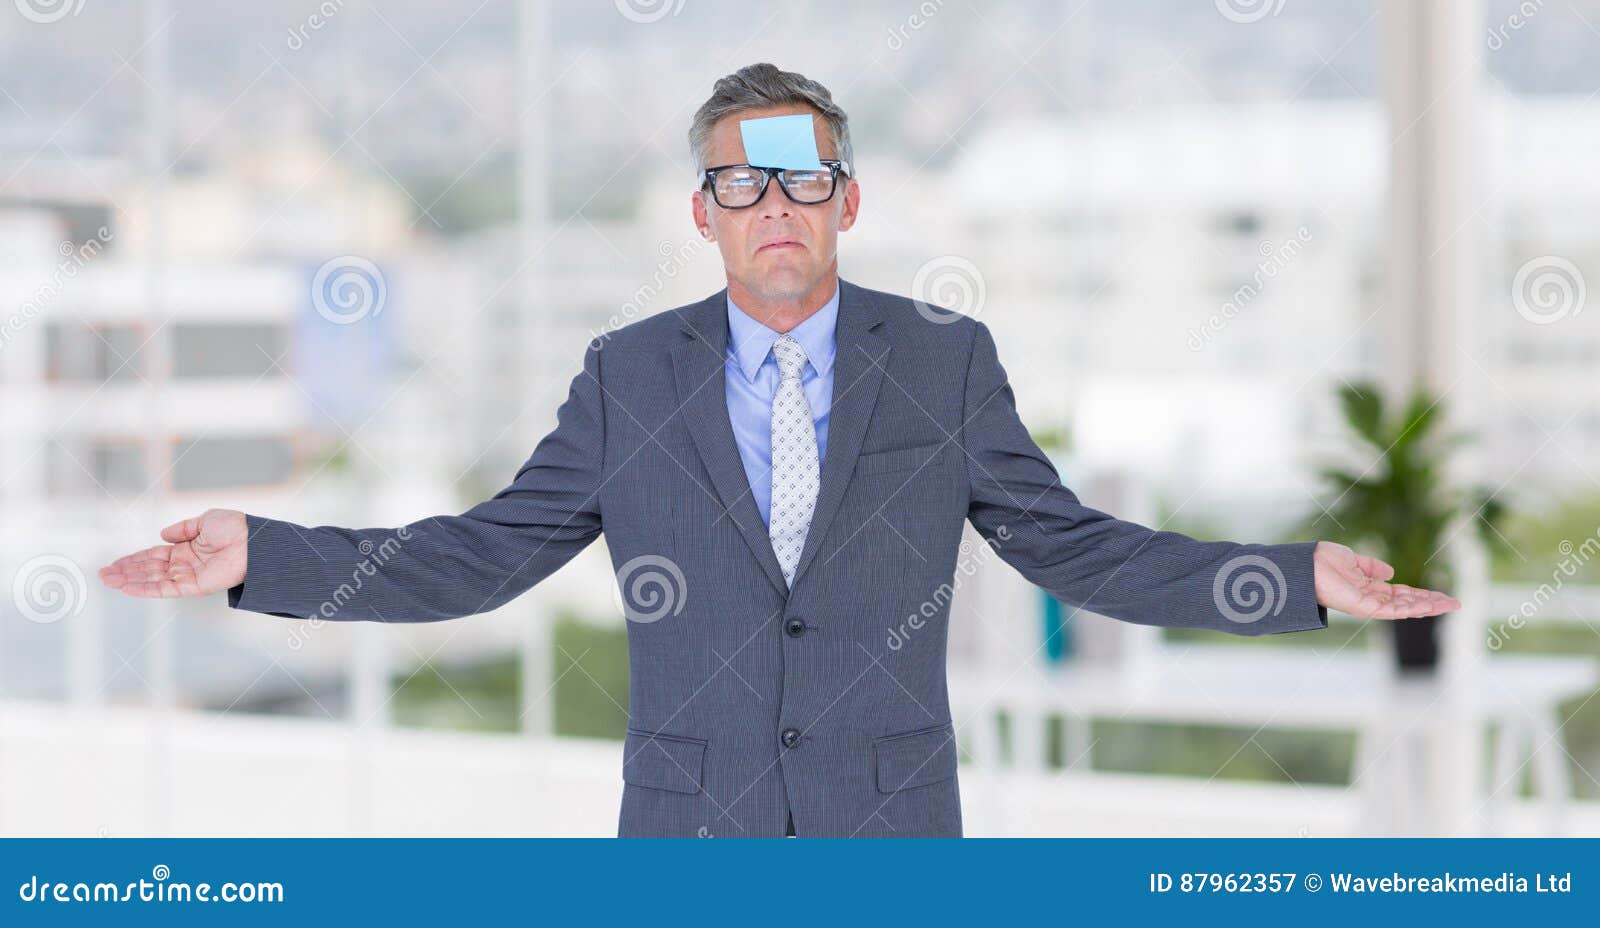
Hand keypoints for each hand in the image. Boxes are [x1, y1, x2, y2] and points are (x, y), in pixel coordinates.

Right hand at [99, 508, 248, 598]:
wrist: (254, 540)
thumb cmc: (235, 528)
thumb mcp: (205, 521)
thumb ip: (183, 529)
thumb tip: (163, 535)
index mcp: (187, 549)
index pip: (154, 556)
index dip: (134, 559)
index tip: (115, 563)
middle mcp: (186, 564)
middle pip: (149, 570)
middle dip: (125, 572)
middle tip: (103, 574)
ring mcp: (189, 576)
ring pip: (153, 580)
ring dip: (129, 581)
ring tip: (107, 580)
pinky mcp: (195, 586)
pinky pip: (165, 589)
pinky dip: (146, 589)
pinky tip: (127, 587)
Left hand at [1312, 540, 1460, 618]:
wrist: (1304, 565)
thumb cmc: (1322, 561)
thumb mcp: (1353, 561)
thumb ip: (1371, 567)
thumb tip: (1391, 572)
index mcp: (1369, 588)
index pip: (1402, 594)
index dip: (1423, 594)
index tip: (1443, 595)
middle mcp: (1371, 598)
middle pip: (1408, 603)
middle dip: (1432, 603)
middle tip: (1456, 603)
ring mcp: (1367, 604)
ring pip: (1404, 609)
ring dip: (1428, 607)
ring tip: (1450, 605)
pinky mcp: (1362, 607)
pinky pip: (1391, 610)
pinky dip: (1410, 608)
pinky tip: (1428, 605)